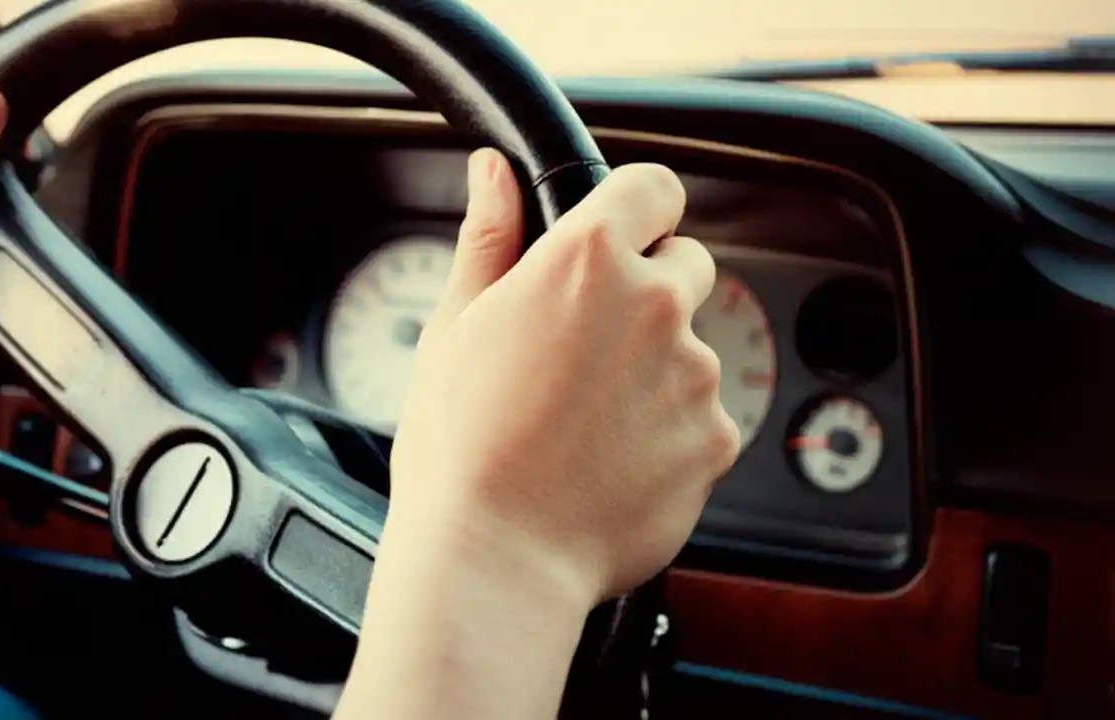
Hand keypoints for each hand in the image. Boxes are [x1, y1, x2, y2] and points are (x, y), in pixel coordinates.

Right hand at [335, 149, 738, 719]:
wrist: (495, 559)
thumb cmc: (460, 448)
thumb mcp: (456, 327)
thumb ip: (489, 237)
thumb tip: (492, 171)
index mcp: (586, 260)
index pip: (654, 187)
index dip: (637, 209)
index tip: (621, 236)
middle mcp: (655, 304)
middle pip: (686, 265)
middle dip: (648, 291)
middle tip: (584, 347)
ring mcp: (695, 374)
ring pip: (692, 348)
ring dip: (656, 369)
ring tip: (586, 421)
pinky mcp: (716, 438)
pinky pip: (703, 416)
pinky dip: (670, 430)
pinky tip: (611, 459)